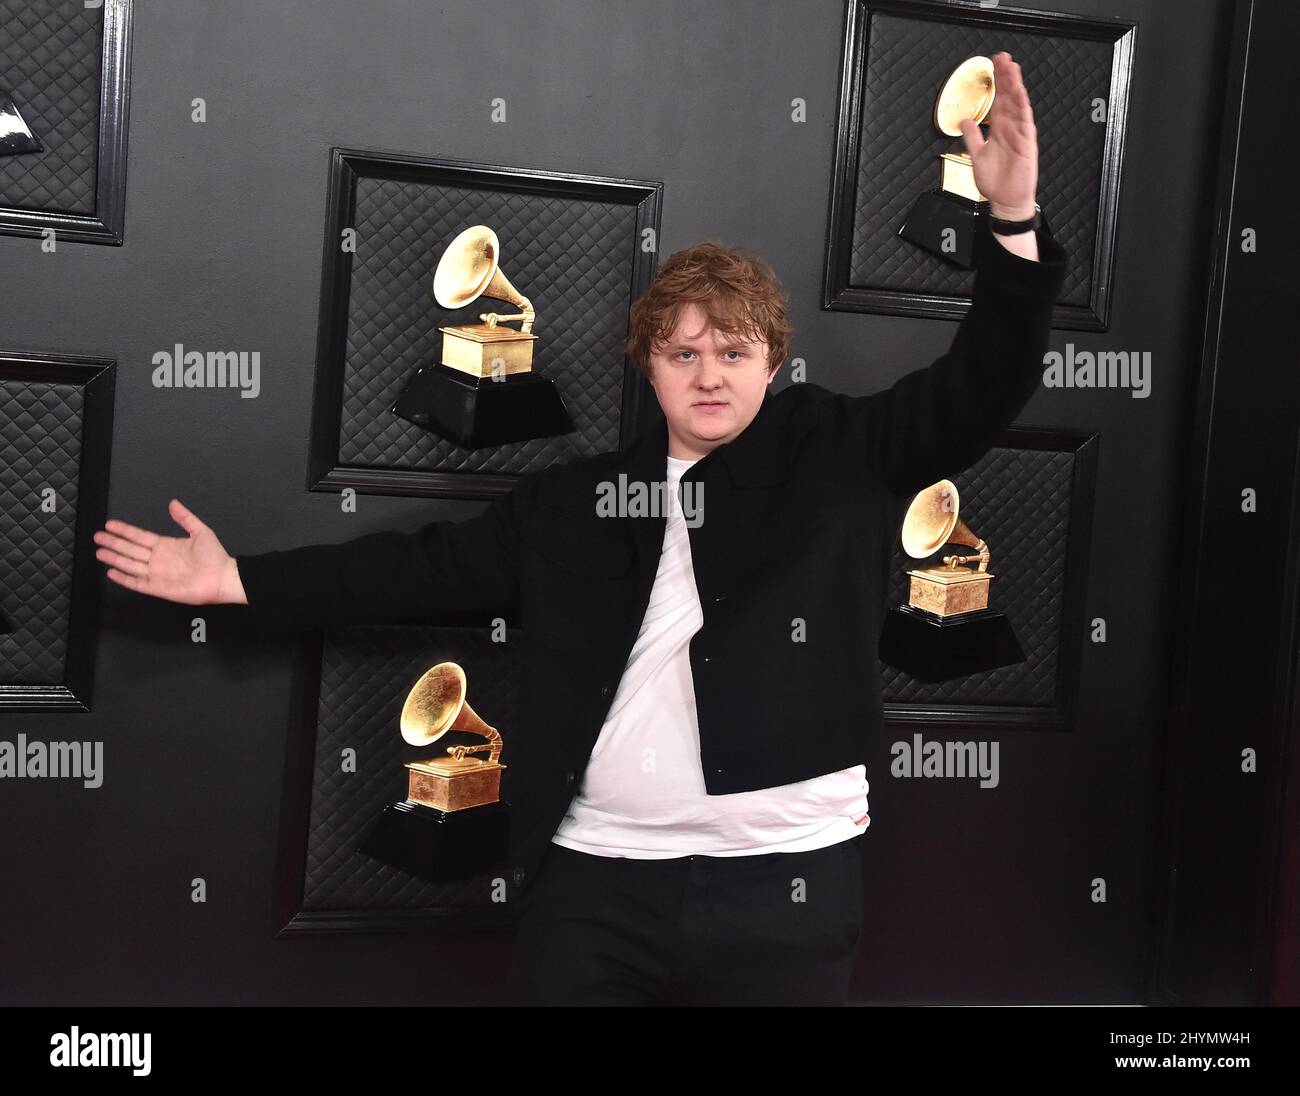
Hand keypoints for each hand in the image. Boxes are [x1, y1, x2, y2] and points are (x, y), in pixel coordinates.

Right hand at [93, 498, 245, 605]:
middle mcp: (158, 559)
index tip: (110, 524)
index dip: (124, 530)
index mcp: (165, 545)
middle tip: (97, 536)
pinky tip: (112, 572)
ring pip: (129, 564)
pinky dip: (124, 578)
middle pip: (130, 549)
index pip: (139, 536)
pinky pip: (137, 583)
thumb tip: (173, 503)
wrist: (222, 577)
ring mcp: (156, 574)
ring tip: (99, 551)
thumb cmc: (215, 556)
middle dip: (113, 542)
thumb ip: (185, 518)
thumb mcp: (200, 531)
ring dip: (114, 558)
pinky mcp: (158, 588)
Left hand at [959, 51, 1037, 219]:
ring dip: (1015, 87)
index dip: (998, 82)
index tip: (996, 65)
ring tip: (1012, 70)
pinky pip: (1025, 123)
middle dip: (1007, 78)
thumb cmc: (995, 181)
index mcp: (999, 129)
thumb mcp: (977, 155)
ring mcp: (1019, 135)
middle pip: (1009, 98)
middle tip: (1004, 58)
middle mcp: (1010, 129)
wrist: (1006, 200)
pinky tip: (1020, 94)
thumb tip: (965, 120)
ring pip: (1017, 106)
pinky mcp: (1026, 144)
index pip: (998, 100)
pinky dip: (1022, 108)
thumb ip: (972, 136)